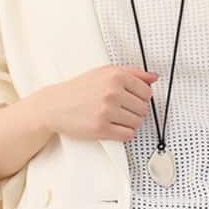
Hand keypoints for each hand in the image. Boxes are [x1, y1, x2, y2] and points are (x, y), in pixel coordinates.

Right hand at [37, 65, 157, 142]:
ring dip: (130, 123)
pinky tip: (114, 127)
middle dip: (135, 111)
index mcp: (115, 76)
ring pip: (137, 123)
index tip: (132, 99)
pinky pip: (128, 135)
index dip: (141, 98)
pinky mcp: (101, 128)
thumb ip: (132, 73)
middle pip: (143, 109)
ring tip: (116, 118)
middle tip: (121, 109)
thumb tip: (153, 77)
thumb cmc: (79, 89)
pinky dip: (124, 133)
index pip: (147, 92)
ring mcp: (106, 111)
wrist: (54, 105)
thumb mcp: (104, 72)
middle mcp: (112, 92)